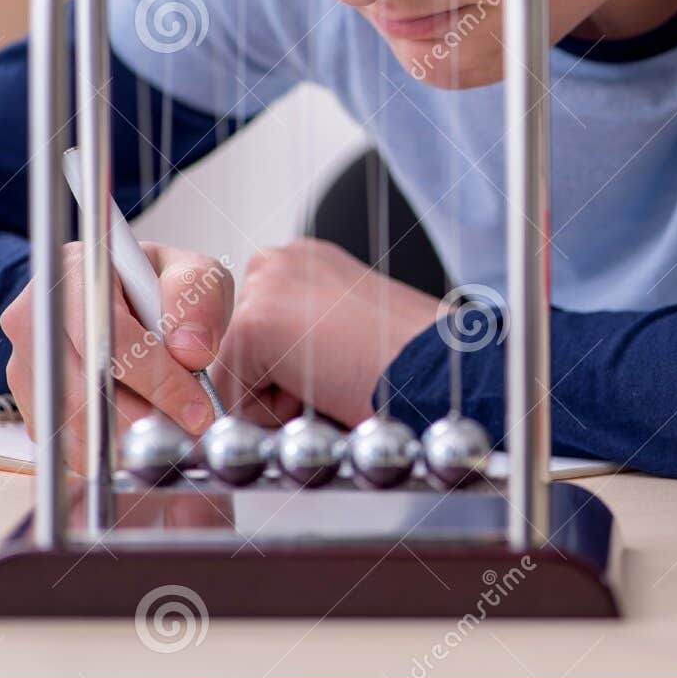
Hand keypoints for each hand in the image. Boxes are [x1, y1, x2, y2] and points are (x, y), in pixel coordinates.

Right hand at [0, 241, 233, 469]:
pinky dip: (107, 454)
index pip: (109, 337)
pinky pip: (63, 444)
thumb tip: (190, 350)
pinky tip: (140, 443)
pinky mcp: (31, 401)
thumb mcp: (193, 273)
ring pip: (71, 424)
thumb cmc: (158, 287)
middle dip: (143, 419)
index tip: (195, 408)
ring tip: (169, 437)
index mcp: (74, 271)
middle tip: (187, 432)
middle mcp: (37, 316)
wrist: (123, 300)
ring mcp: (26, 362)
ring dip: (126, 442)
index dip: (156, 379)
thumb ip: (198, 298)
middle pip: (84, 389)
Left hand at [213, 238, 441, 429]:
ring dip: (280, 401)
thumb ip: (307, 341)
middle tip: (337, 376)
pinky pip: (238, 403)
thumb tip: (274, 381)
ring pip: (236, 379)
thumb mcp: (351, 334)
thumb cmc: (415, 362)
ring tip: (336, 381)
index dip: (291, 372)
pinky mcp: (253, 325)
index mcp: (306, 262)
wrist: (440, 369)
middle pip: (237, 352)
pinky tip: (326, 388)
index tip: (338, 367)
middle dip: (277, 383)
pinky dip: (278, 417)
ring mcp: (264, 287)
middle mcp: (280, 261)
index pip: (259, 334)